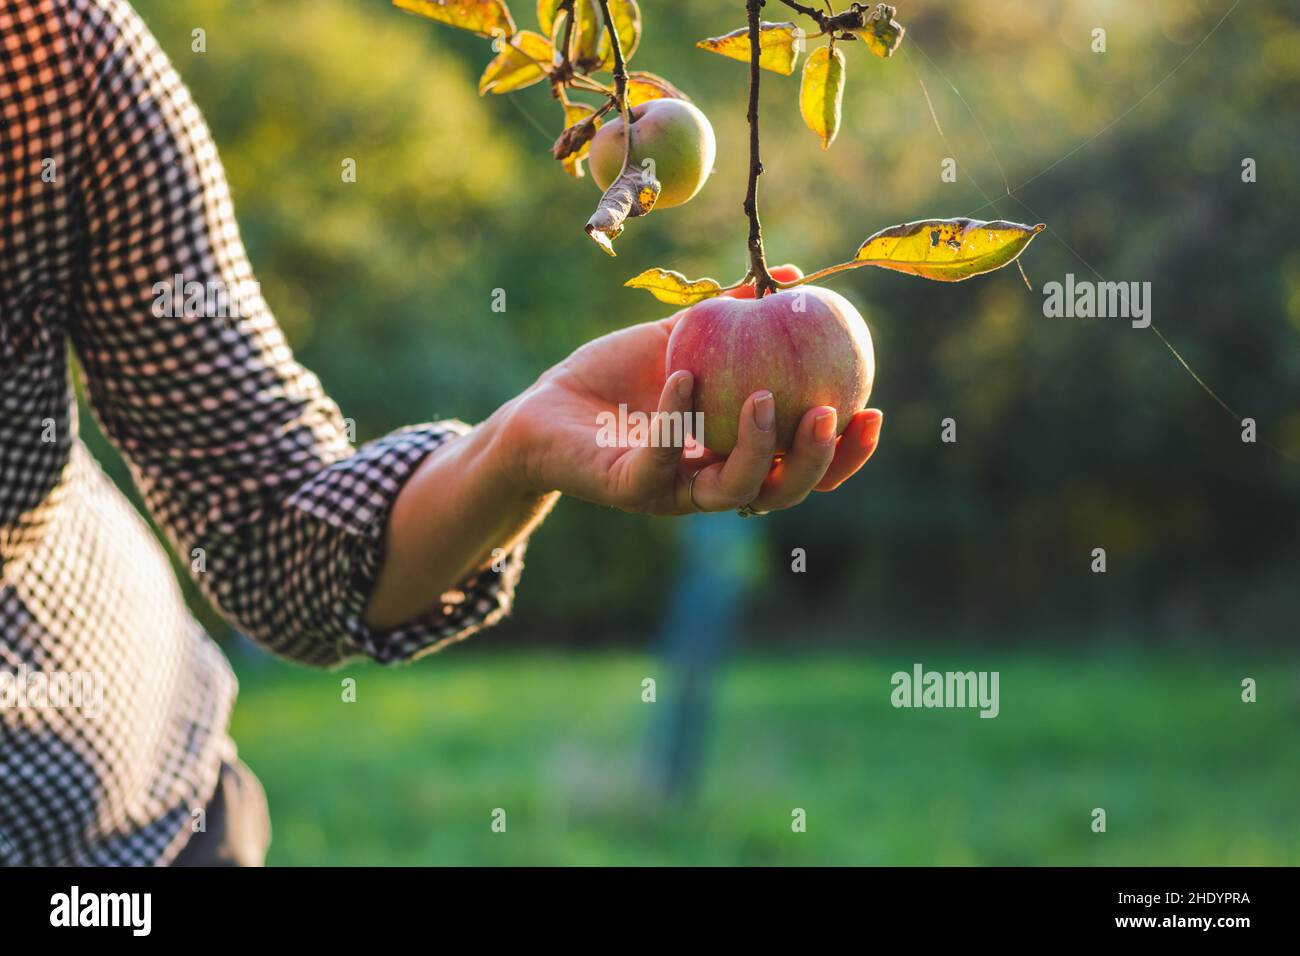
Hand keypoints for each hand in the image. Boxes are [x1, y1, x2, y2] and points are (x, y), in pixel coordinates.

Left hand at [499, 265, 883, 514]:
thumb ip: (734, 315)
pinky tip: (685, 377)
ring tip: (763, 399)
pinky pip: (661, 463)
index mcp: (736, 455)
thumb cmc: (617, 377)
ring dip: (756, 450)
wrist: (545, 406)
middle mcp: (711, 482)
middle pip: (781, 492)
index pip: (803, 466)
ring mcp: (671, 492)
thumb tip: (790, 275)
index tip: (873, 410)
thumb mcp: (683, 339)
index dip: (845, 453)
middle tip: (830, 414)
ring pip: (732, 493)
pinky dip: (676, 422)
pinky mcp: (627, 489)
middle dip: (814, 462)